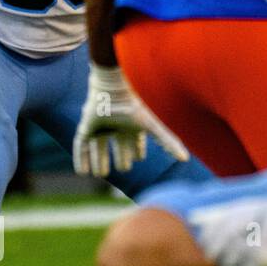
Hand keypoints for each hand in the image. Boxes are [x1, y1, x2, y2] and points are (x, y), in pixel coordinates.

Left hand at [73, 64, 188, 176]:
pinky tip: (82, 172)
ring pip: (98, 146)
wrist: (111, 91)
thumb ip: (168, 142)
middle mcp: (115, 127)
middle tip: (123, 169)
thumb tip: (185, 159)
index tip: (137, 159)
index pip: (135, 141)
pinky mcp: (85, 127)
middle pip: (118, 145)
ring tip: (100, 174)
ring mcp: (99, 127)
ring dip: (99, 160)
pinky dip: (81, 158)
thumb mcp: (152, 127)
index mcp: (131, 126)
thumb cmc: (133, 107)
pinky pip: (81, 145)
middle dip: (120, 157)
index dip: (136, 150)